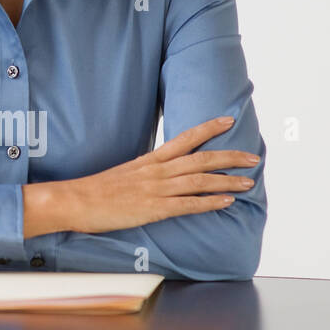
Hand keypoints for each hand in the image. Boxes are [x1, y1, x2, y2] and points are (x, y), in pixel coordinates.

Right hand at [63, 116, 260, 233]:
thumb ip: (147, 172)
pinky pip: (188, 204)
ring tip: (249, 182)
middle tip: (253, 158)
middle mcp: (158, 170)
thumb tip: (163, 173)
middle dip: (231, 157)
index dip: (209, 128)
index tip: (229, 120)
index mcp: (151, 160)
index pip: (186, 138)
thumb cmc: (97, 190)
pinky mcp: (154, 209)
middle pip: (202, 158)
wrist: (76, 200)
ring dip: (228, 181)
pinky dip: (210, 202)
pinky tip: (227, 202)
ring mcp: (157, 189)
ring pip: (200, 180)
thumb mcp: (125, 173)